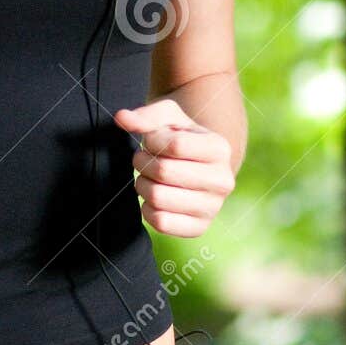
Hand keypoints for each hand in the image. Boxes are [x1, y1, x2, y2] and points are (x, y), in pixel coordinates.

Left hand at [113, 98, 235, 235]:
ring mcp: (213, 208)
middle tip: (144, 160)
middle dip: (143, 162)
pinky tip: (154, 198)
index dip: (153, 141)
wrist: (196, 168)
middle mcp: (223, 180)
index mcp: (220, 148)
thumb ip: (144, 116)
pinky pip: (160, 222)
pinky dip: (147, 208)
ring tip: (148, 177)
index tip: (152, 141)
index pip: (175, 145)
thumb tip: (122, 118)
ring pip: (158, 197)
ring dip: (142, 185)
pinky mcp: (199, 228)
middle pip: (163, 171)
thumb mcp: (167, 118)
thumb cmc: (179, 138)